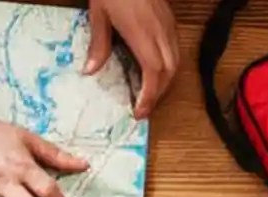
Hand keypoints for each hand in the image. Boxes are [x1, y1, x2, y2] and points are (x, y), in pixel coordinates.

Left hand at [85, 0, 178, 118]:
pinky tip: (156, 67)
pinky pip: (175, 48)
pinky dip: (169, 64)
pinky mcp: (169, 18)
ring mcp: (167, 25)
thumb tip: (91, 70)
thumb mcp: (99, 14)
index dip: (149, 97)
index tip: (140, 112)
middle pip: (169, 72)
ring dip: (166, 81)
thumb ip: (98, 44)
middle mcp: (159, 32)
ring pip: (176, 61)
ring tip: (151, 92)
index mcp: (142, 34)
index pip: (153, 74)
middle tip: (144, 107)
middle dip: (159, 94)